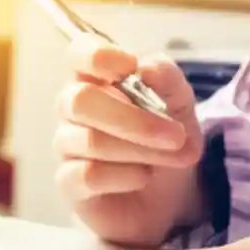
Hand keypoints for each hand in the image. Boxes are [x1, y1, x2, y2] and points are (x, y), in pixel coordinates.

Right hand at [54, 36, 207, 248]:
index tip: (130, 68)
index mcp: (97, 78)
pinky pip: (89, 175)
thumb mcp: (181, 106)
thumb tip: (144, 68)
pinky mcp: (69, 183)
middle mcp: (74, 109)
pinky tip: (142, 177)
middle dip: (132, 118)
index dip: (98, 56)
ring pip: (89, 140)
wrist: (169, 196)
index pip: (78, 53)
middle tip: (175, 135)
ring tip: (171, 156)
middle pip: (80, 99)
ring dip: (139, 149)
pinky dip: (125, 176)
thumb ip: (168, 80)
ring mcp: (68, 146)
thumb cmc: (166, 141)